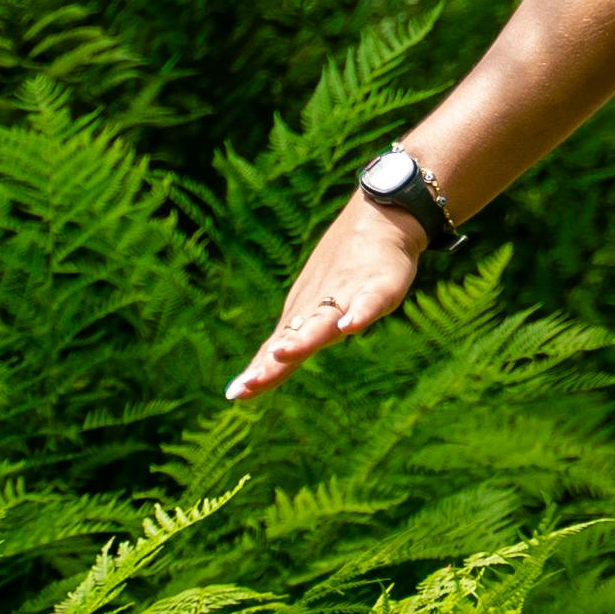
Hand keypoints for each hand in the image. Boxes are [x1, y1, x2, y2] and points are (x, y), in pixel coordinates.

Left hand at [227, 195, 427, 399]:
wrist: (380, 219)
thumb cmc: (344, 267)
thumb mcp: (318, 304)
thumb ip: (298, 335)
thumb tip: (266, 362)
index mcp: (306, 316)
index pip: (280, 349)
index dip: (260, 372)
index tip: (234, 394)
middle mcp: (321, 308)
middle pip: (296, 339)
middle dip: (274, 361)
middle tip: (250, 382)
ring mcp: (348, 296)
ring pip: (324, 322)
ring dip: (304, 339)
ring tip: (283, 353)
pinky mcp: (380, 286)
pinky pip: (370, 301)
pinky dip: (359, 313)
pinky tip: (350, 325)